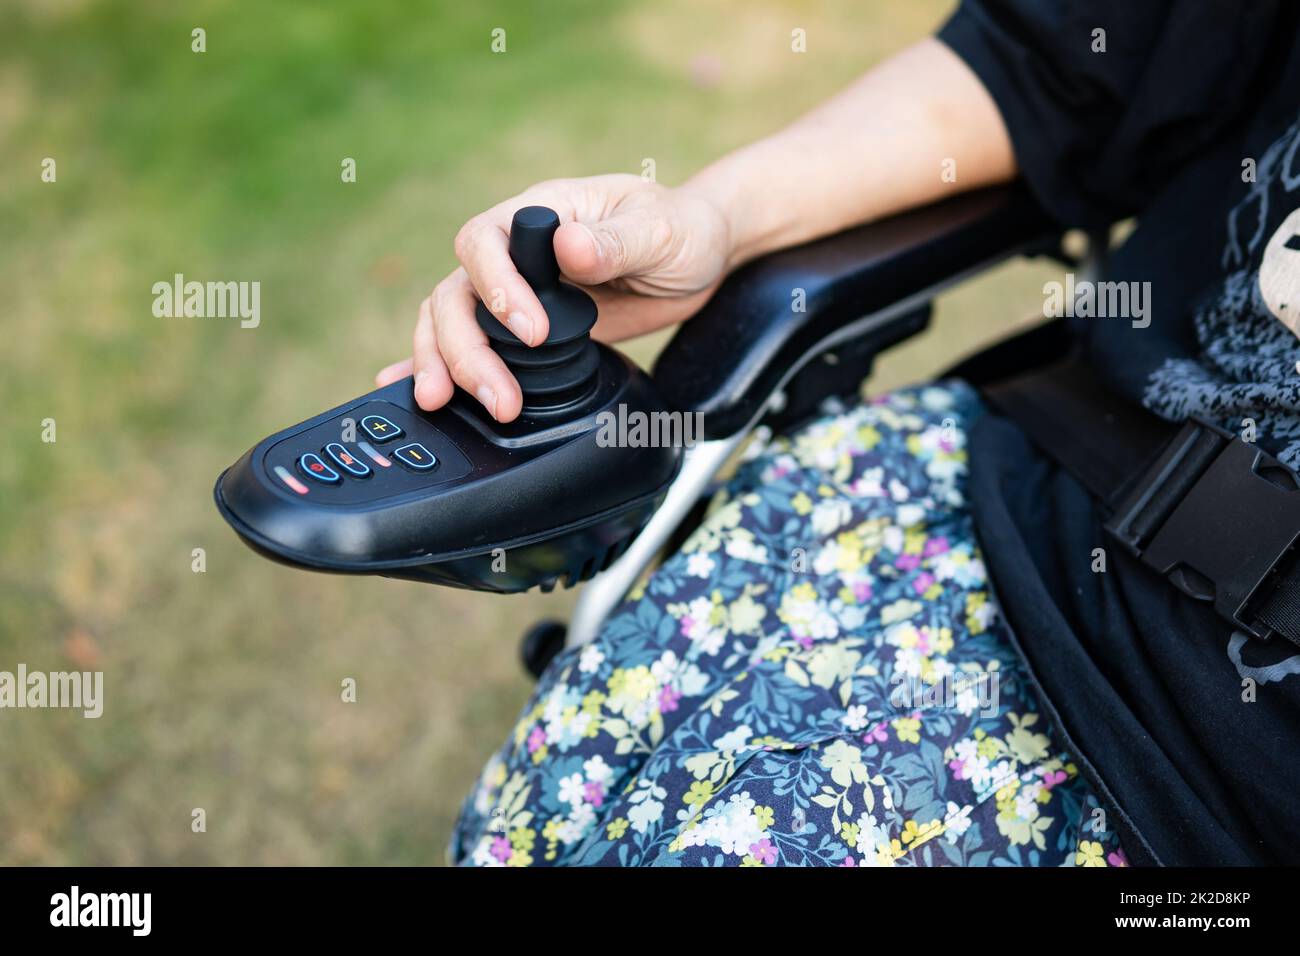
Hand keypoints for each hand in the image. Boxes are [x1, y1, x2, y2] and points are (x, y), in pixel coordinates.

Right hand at [375, 174, 731, 422]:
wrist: (698, 256)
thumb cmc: (681, 228)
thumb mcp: (661, 230)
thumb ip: (616, 241)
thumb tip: (568, 248)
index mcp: (542, 212)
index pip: (485, 240)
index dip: (497, 287)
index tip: (534, 333)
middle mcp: (516, 251)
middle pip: (456, 292)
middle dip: (464, 347)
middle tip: (497, 396)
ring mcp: (514, 292)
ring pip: (451, 321)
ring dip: (445, 364)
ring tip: (445, 405)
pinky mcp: (524, 330)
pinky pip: (470, 343)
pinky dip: (435, 366)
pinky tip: (414, 394)